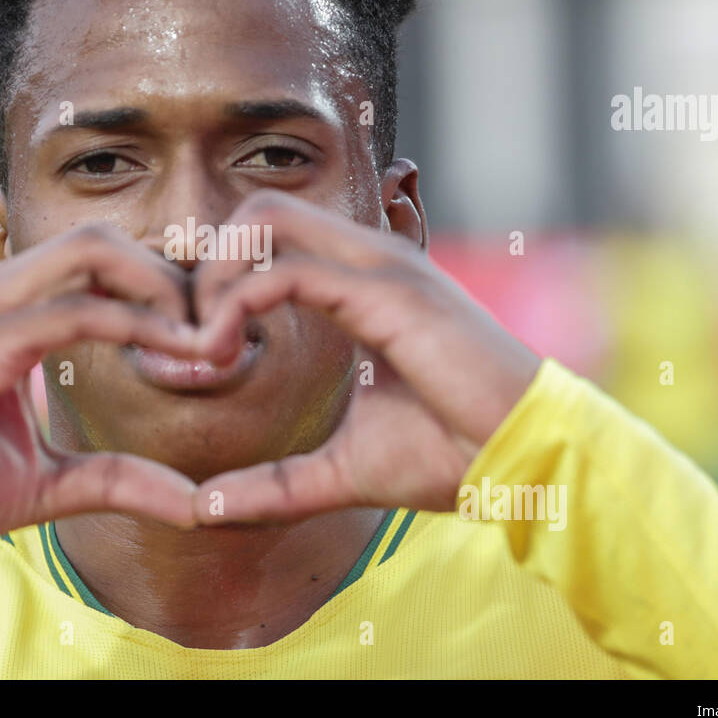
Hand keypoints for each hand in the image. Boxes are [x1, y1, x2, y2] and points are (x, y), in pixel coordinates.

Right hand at [0, 223, 202, 545]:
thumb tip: (193, 502)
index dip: (159, 290)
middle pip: (105, 239)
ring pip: (96, 252)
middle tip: (216, 334)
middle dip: (171, 275)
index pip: (97, 262)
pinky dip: (136, 326)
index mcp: (4, 308)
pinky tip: (173, 357)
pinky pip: (78, 310)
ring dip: (163, 291)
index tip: (204, 342)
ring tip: (205, 344)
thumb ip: (118, 479)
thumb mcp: (48, 483)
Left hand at [188, 190, 541, 523]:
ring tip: (203, 348)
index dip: (220, 280)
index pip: (271, 237)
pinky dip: (237, 305)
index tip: (198, 347)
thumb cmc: (449, 456)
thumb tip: (205, 508)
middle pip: (260, 209)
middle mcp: (370, 260)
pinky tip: (221, 355)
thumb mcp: (342, 470)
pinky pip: (289, 272)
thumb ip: (274, 483)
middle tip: (193, 336)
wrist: (525, 466)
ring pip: (265, 222)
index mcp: (363, 283)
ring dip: (214, 279)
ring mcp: (381, 268)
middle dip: (207, 263)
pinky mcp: (388, 294)